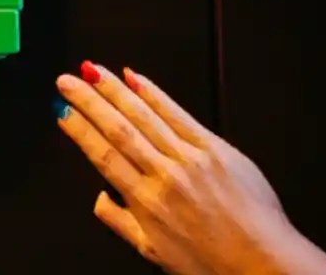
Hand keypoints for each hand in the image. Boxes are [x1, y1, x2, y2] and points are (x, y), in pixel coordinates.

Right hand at [55, 62, 325, 273]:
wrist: (264, 263)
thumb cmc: (212, 262)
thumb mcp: (153, 252)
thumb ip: (120, 221)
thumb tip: (99, 198)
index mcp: (146, 201)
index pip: (103, 155)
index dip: (79, 130)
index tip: (60, 111)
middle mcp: (165, 175)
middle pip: (118, 129)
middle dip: (88, 101)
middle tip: (66, 80)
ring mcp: (191, 158)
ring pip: (143, 115)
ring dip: (113, 90)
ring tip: (92, 70)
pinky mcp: (215, 147)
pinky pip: (178, 114)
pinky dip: (154, 93)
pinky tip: (135, 77)